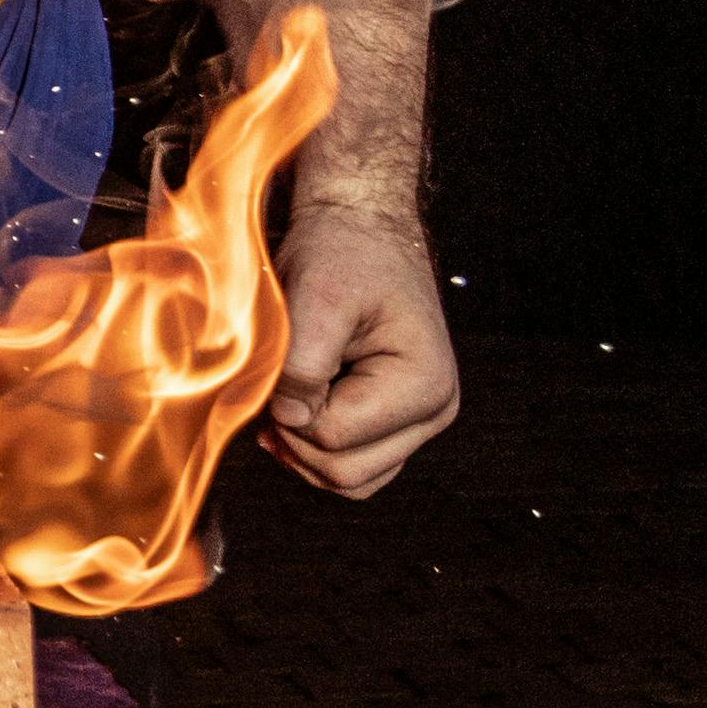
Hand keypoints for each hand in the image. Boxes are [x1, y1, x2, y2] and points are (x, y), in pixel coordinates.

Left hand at [261, 205, 460, 497]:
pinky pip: (352, 466)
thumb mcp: (317, 297)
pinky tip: (290, 415)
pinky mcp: (395, 421)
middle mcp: (433, 412)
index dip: (289, 412)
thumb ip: (303, 364)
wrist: (361, 229)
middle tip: (273, 386)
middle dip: (295, 436)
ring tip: (280, 400)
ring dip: (303, 448)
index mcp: (424, 385)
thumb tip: (288, 420)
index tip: (277, 366)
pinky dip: (315, 450)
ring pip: (348, 479)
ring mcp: (417, 422)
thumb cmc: (344, 253)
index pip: (336, 438)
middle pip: (345, 472)